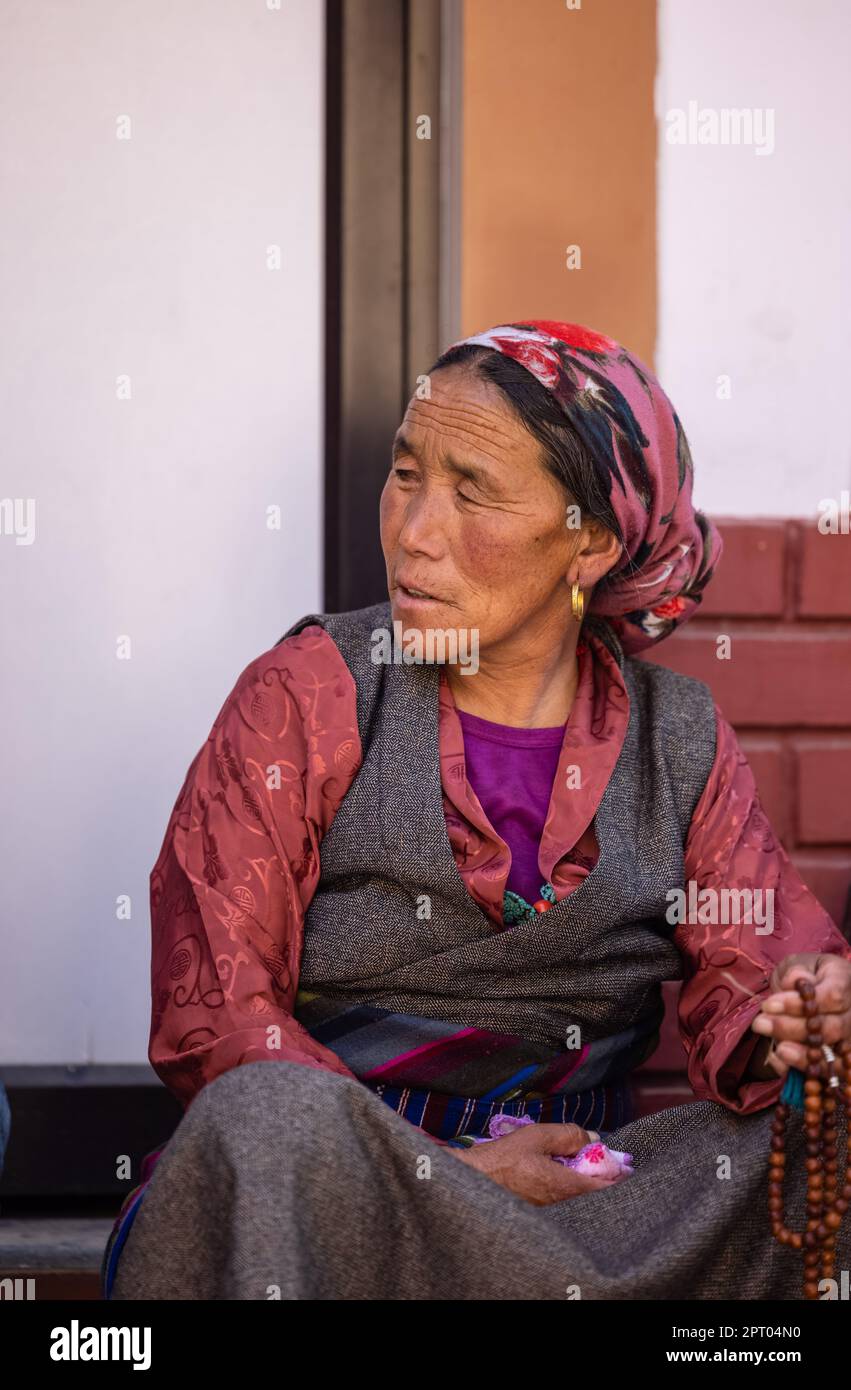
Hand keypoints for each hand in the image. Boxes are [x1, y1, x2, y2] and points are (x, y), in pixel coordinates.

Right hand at [448, 1122, 621, 1206]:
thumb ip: (568, 1135)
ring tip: (582, 1168)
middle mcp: (561, 1206)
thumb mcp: (536, 1136)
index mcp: (564, 1186)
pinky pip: (562, 1204)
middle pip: (593, 1197)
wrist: (472, 1181)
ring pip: (578, 1201)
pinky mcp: (538, 1215)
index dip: (618, 1177)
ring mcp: (550, 1214)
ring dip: (584, 1186)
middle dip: (603, 1182)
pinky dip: (568, 1191)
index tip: (626, 1167)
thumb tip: (592, 1138)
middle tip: (606, 1166)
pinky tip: (560, 1178)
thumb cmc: (502, 1158)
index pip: (604, 1188)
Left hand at [749, 952, 850, 1077]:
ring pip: (834, 1054)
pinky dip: (805, 1069)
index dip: (799, 1004)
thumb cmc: (807, 974)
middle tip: (761, 1024)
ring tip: (778, 1049)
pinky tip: (783, 1063)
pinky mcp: (841, 1058)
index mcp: (846, 981)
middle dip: (793, 1028)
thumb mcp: (800, 963)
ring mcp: (850, 1038)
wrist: (818, 987)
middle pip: (832, 1028)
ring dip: (803, 1055)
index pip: (831, 996)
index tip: (768, 1005)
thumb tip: (793, 985)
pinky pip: (828, 1072)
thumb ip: (797, 973)